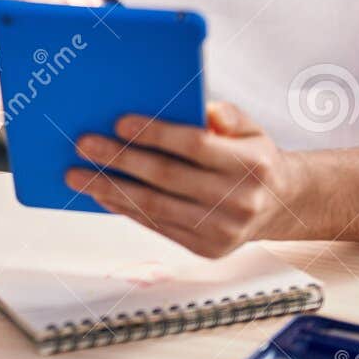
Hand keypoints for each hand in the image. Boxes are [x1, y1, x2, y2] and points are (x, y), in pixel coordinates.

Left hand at [65, 101, 301, 257]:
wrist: (280, 206)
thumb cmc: (253, 158)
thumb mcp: (251, 127)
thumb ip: (226, 114)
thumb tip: (198, 109)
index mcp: (251, 164)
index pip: (195, 146)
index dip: (156, 134)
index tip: (119, 122)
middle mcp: (238, 200)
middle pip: (167, 177)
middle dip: (119, 160)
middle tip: (84, 145)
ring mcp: (221, 229)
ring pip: (155, 206)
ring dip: (110, 189)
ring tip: (78, 175)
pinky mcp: (206, 248)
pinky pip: (157, 226)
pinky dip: (125, 209)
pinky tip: (102, 193)